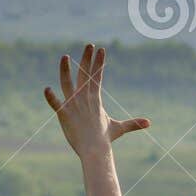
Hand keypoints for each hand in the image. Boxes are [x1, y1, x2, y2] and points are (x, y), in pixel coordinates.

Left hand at [44, 43, 149, 158]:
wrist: (95, 150)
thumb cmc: (104, 139)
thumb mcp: (119, 128)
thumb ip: (132, 124)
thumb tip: (149, 123)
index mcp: (94, 98)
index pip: (97, 76)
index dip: (99, 63)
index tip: (101, 50)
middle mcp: (84, 98)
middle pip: (85, 74)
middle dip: (87, 58)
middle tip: (89, 44)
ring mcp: (73, 105)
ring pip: (67, 83)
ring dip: (65, 70)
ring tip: (64, 56)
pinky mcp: (64, 114)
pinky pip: (55, 103)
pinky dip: (50, 97)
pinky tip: (46, 89)